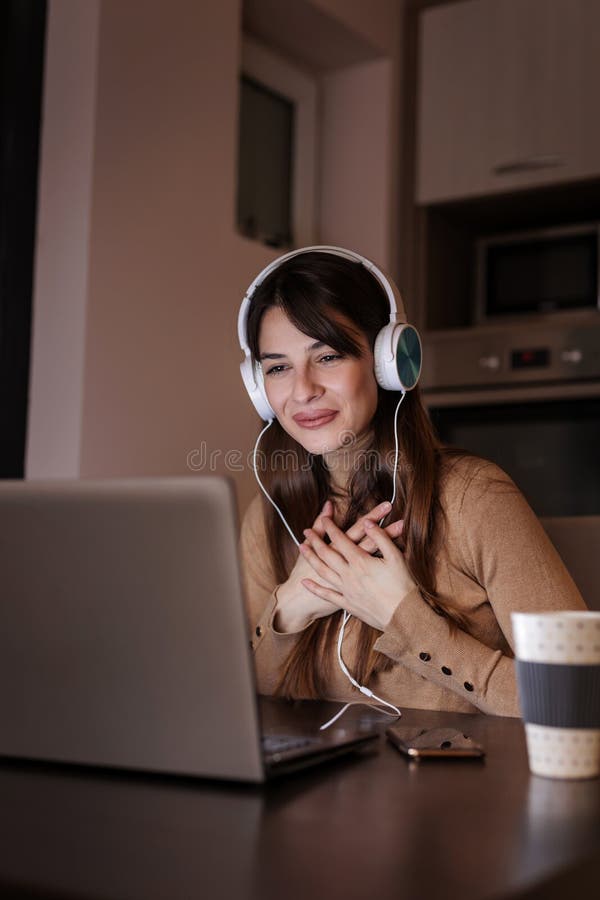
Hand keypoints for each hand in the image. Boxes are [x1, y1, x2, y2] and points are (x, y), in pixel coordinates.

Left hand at [274, 501, 402, 632]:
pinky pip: (327, 595)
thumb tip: (368, 523)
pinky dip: (314, 588)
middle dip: (315, 540)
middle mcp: (349, 575)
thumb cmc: (402, 586)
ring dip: (310, 558)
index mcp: (360, 561)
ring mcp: (346, 590)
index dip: (331, 527)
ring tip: (301, 547)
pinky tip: (305, 582)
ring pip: (323, 571)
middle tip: (306, 531)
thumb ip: (381, 537)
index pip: (341, 539)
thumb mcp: (395, 557)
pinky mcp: (347, 603)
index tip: (324, 518)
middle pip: (327, 554)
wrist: (403, 616)